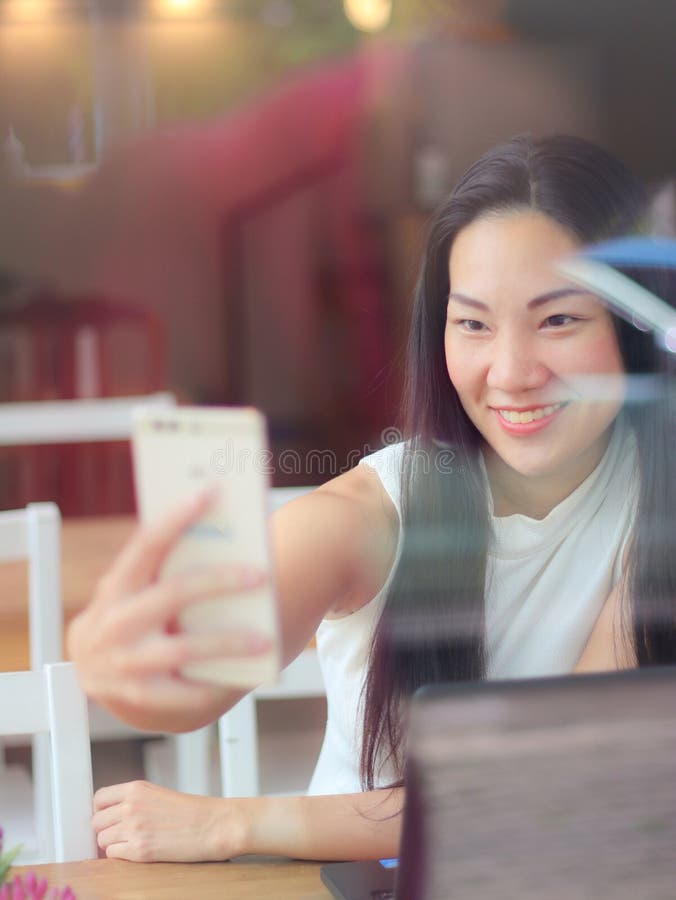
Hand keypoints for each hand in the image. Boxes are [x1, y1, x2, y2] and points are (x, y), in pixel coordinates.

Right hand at [67, 490, 269, 729]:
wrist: (89, 666)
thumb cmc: (130, 609)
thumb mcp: (133, 585)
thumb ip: (164, 564)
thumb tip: (225, 532)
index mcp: (118, 584)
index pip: (147, 543)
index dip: (177, 517)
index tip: (210, 491)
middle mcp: (117, 620)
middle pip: (173, 593)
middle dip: (218, 582)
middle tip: (260, 575)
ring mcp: (125, 660)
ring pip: (182, 650)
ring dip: (226, 643)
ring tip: (264, 640)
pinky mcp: (138, 694)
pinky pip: (181, 694)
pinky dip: (213, 687)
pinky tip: (244, 678)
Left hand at [92, 780, 248, 861]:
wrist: (215, 825)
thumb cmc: (192, 811)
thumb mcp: (158, 794)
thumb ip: (134, 800)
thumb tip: (110, 814)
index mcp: (137, 788)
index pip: (99, 798)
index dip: (101, 810)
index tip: (108, 817)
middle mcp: (131, 806)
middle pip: (96, 821)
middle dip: (106, 829)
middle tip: (121, 834)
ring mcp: (134, 829)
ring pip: (102, 840)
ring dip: (113, 843)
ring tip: (132, 842)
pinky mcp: (140, 851)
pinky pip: (112, 855)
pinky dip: (121, 855)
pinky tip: (138, 851)